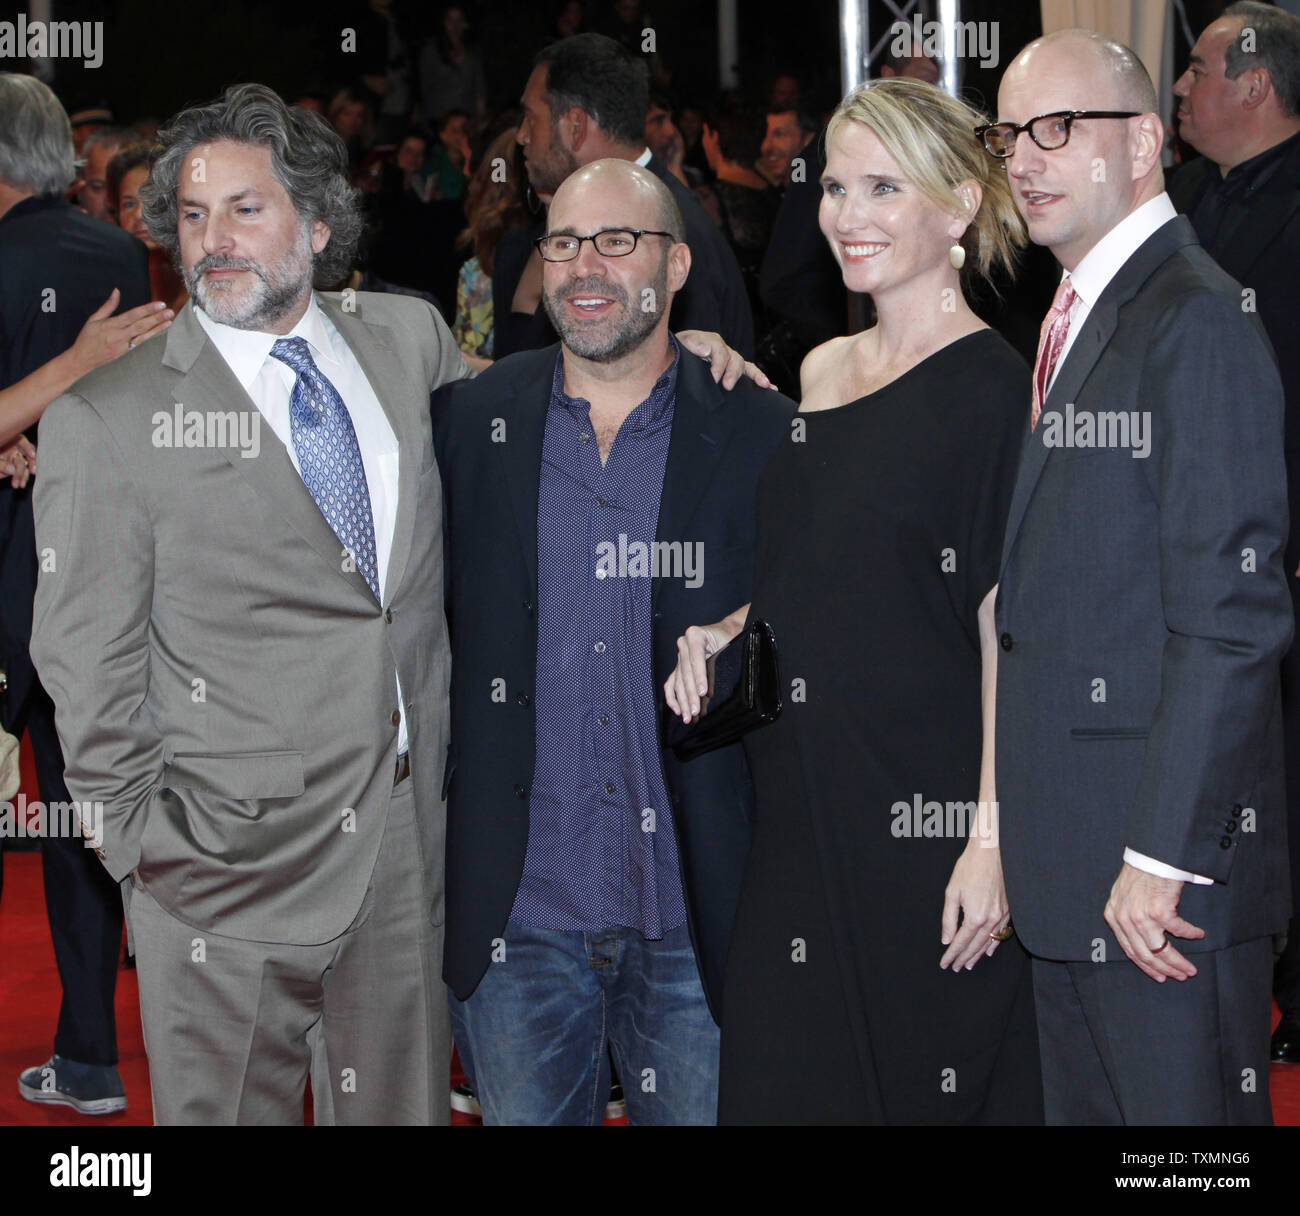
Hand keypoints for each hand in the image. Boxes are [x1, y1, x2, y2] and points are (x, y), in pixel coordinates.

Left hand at [0, 437, 36, 488]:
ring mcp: (13, 459)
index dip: (28, 448)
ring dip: (24, 475)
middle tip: (31, 472)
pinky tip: (20, 484)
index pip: (21, 441)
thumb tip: (12, 470)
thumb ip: (1, 464)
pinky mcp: (13, 468)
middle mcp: (12, 449)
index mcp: (7, 441)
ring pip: (25, 465)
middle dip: (30, 464)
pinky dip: (21, 478)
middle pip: (26, 454)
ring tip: (20, 484)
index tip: (31, 456)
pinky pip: (22, 473)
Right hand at [69, 290, 173, 378]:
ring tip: (169, 320)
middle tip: (169, 311)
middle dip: (156, 318)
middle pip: (141, 325)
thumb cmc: (87, 338)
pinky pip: (141, 343)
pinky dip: (151, 336)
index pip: (132, 315)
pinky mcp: (126, 353)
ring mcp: (124, 346)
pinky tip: (160, 331)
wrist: (83, 359)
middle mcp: (119, 336)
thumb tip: (116, 292)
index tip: (159, 304)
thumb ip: (108, 306)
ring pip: (144, 335)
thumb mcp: (94, 319)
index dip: (147, 310)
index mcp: (110, 325)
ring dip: (158, 327)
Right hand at [664, 622, 733, 721]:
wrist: (726, 632)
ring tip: (688, 717)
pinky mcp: (678, 667)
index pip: (696, 660)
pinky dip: (673, 698)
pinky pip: (671, 684)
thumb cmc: (730, 639)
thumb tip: (712, 694)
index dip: (699, 678)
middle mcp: (684, 644)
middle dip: (690, 695)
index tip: (703, 693)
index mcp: (695, 635)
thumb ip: (719, 664)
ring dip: (683, 702)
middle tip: (695, 711)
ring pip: (678, 682)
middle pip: (685, 674)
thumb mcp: (729, 646)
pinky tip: (678, 710)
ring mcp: (679, 656)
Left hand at [676, 330, 773, 390]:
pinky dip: (760, 379)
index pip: (720, 350)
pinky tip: (771, 388)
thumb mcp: (682, 343)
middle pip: (734, 359)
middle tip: (727, 385)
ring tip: (764, 385)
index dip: (718, 364)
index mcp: (712, 342)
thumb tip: (706, 351)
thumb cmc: (679, 352)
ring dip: (755, 376)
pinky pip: (750, 373)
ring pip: (745, 366)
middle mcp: (724, 351)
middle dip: (733, 372)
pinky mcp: (733, 371)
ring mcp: (730, 361)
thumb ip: (693, 343)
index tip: (713, 378)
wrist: (674, 356)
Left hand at [940, 832, 1009, 969]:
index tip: (945, 963)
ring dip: (978, 954)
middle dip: (964, 958)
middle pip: (976, 946)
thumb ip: (949, 919)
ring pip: (989, 942)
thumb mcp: (952, 893)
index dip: (951, 954)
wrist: (990, 852)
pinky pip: (1001, 933)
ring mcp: (1002, 916)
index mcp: (975, 916)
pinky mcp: (1008, 910)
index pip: (961, 942)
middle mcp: (991, 919)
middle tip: (955, 967)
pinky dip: (994, 944)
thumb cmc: (968, 869)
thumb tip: (946, 939)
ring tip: (968, 964)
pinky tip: (988, 951)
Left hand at [1104, 862, 1204, 980]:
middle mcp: (1124, 919)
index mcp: (1114, 917)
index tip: (1160, 976)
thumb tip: (1142, 941)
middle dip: (1165, 969)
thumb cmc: (1140, 874)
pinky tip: (1198, 934)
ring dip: (1178, 962)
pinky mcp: (1159, 911)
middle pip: (1145, 955)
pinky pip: (1179, 930)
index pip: (1129, 950)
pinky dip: (1190, 933)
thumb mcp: (1123, 897)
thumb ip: (1127, 917)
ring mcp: (1141, 916)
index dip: (1147, 966)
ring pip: (1160, 950)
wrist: (1149, 855)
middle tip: (1181, 976)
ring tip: (1190, 969)